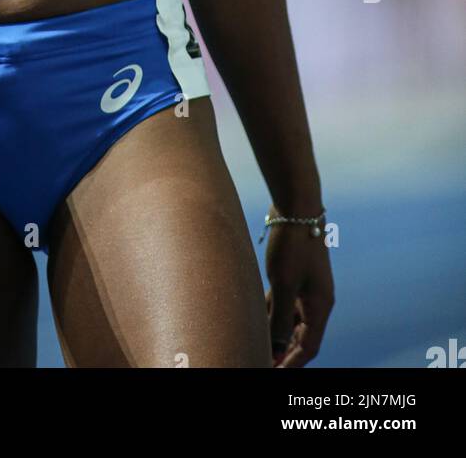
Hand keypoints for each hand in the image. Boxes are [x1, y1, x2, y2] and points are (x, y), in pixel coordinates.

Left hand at [264, 219, 334, 366]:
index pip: (308, 346)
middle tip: (263, 363)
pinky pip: (282, 302)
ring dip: (276, 334)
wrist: (296, 204)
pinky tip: (255, 319)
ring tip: (257, 346)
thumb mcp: (283, 283)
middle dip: (284, 353)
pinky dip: (271, 313)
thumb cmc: (292, 243)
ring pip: (290, 319)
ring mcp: (305, 286)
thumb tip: (276, 347)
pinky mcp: (293, 274)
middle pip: (301, 337)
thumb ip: (280, 316)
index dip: (292, 363)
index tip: (273, 372)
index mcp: (320, 305)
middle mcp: (316, 299)